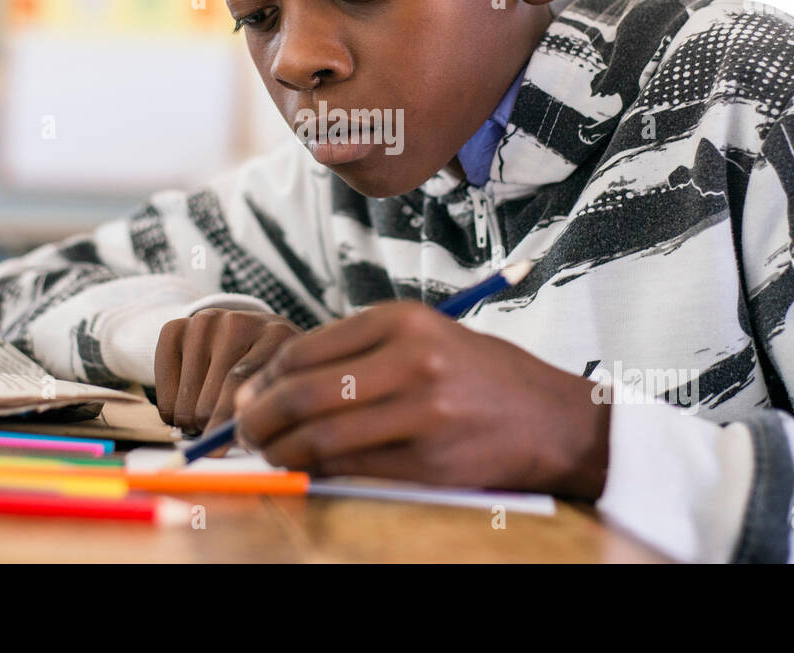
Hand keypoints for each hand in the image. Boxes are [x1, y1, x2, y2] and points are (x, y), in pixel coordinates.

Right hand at [154, 309, 302, 438]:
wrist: (247, 334)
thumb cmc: (265, 374)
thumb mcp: (277, 390)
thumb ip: (260, 414)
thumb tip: (219, 447)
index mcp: (276, 336)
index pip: (241, 385)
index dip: (226, 423)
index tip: (217, 449)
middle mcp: (238, 322)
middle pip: (209, 399)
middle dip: (209, 427)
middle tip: (217, 429)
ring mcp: (204, 322)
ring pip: (184, 402)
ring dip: (191, 421)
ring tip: (207, 411)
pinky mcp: (174, 326)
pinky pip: (163, 390)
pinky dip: (171, 408)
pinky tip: (190, 398)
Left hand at [232, 301, 610, 498]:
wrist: (552, 419)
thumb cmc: (477, 374)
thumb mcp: (422, 338)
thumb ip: (352, 353)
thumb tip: (267, 386)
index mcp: (404, 320)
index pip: (304, 350)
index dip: (262, 379)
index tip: (246, 396)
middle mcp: (413, 361)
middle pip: (303, 395)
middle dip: (256, 419)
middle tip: (241, 432)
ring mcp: (423, 414)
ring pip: (320, 438)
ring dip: (280, 451)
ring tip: (269, 453)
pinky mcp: (430, 463)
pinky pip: (352, 471)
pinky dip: (317, 473)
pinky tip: (308, 468)